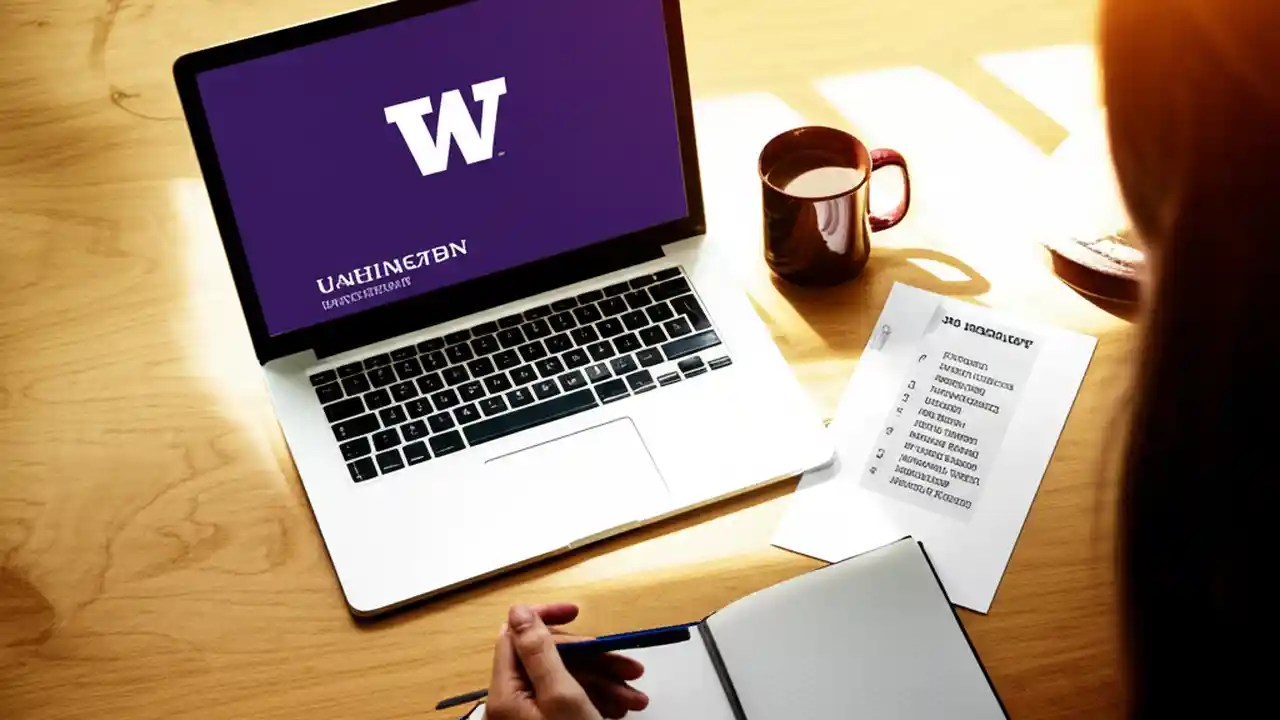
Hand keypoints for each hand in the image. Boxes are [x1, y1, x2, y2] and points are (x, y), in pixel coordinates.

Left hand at [486, 603, 648, 719]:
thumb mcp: (562, 697)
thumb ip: (540, 651)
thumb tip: (519, 613)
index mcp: (505, 695)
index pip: (515, 636)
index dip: (545, 619)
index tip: (577, 611)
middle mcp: (513, 704)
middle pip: (549, 658)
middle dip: (593, 658)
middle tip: (626, 664)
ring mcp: (531, 718)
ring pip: (568, 680)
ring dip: (605, 681)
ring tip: (634, 696)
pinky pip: (573, 701)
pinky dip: (600, 700)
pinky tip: (622, 707)